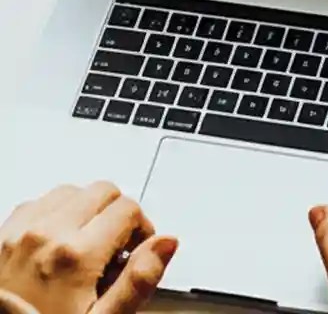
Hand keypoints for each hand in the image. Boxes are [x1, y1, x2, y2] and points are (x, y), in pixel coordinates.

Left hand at [0, 182, 177, 313]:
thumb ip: (138, 281)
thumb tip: (166, 243)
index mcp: (76, 255)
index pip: (128, 208)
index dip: (141, 229)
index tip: (133, 251)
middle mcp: (45, 235)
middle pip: (101, 191)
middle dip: (117, 214)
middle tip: (114, 247)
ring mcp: (19, 232)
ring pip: (69, 192)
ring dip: (85, 211)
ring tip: (86, 244)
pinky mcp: (1, 235)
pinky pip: (36, 203)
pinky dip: (54, 214)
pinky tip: (58, 240)